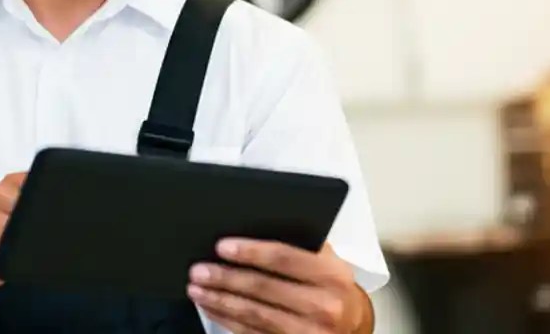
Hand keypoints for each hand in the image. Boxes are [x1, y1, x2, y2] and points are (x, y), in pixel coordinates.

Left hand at [187, 241, 363, 333]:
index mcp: (331, 275)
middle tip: (198, 270)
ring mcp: (309, 332)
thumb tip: (248, 226)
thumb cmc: (330, 284)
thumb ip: (297, 243)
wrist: (353, 323)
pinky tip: (211, 307)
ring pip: (254, 314)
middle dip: (226, 278)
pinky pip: (252, 333)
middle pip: (263, 288)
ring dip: (219, 300)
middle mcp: (324, 306)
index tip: (221, 247)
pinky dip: (227, 320)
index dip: (250, 252)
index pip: (284, 258)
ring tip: (196, 288)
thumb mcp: (326, 259)